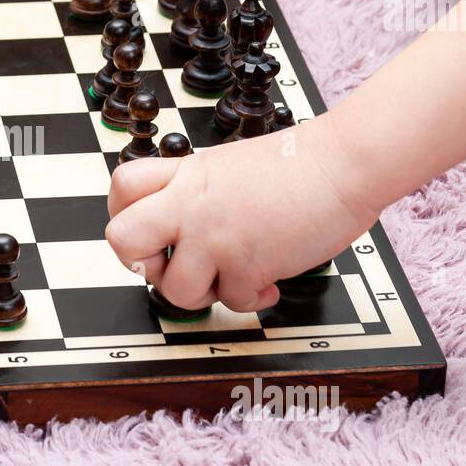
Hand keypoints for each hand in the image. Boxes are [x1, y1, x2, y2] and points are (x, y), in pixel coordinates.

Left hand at [105, 119, 378, 312]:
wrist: (343, 164)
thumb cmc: (300, 164)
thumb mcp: (230, 165)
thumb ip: (200, 192)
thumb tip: (187, 227)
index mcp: (186, 176)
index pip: (122, 187)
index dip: (124, 212)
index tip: (148, 229)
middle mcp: (191, 206)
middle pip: (122, 239)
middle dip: (140, 263)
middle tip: (168, 264)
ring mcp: (214, 237)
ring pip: (173, 289)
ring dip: (201, 294)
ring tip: (227, 278)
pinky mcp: (246, 264)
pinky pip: (232, 302)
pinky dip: (252, 299)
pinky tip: (268, 281)